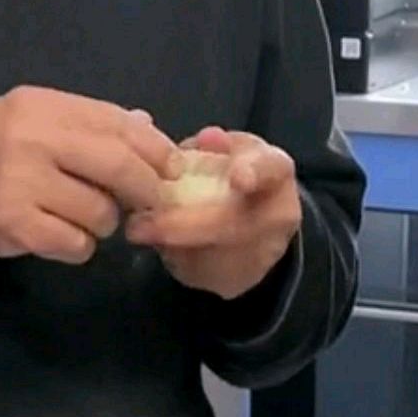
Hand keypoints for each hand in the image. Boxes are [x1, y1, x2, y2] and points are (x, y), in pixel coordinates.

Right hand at [0, 86, 180, 264]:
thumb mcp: (25, 117)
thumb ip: (83, 122)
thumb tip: (146, 126)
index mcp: (40, 105)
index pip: (119, 122)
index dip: (155, 148)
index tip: (170, 168)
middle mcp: (32, 137)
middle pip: (120, 164)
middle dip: (146, 188)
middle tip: (147, 201)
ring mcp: (22, 182)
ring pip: (102, 212)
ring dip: (102, 222)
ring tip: (78, 216)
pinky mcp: (14, 225)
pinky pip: (76, 244)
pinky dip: (78, 246)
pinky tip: (59, 236)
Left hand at [124, 127, 301, 299]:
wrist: (246, 212)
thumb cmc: (226, 166)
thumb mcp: (222, 146)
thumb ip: (212, 143)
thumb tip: (207, 138)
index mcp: (275, 170)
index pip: (271, 168)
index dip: (255, 172)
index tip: (237, 178)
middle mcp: (279, 213)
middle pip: (236, 224)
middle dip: (184, 225)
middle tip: (139, 223)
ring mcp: (265, 252)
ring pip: (218, 256)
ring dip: (173, 244)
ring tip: (138, 230)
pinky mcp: (241, 278)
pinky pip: (205, 274)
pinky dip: (176, 259)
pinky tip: (156, 245)